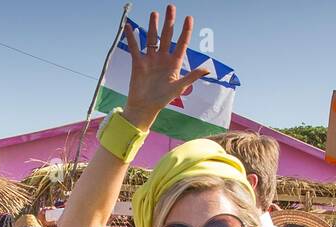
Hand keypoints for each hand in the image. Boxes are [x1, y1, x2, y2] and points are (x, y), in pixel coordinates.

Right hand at [121, 6, 210, 128]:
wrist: (144, 107)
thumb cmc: (162, 99)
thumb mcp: (179, 87)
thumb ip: (192, 76)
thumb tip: (207, 69)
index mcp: (174, 63)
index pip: (182, 43)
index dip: (186, 31)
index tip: (189, 18)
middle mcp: (163, 58)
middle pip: (167, 36)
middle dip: (169, 22)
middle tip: (171, 7)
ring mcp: (150, 59)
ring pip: (152, 38)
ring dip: (153, 26)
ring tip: (154, 13)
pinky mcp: (138, 62)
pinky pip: (134, 47)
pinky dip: (131, 37)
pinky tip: (129, 26)